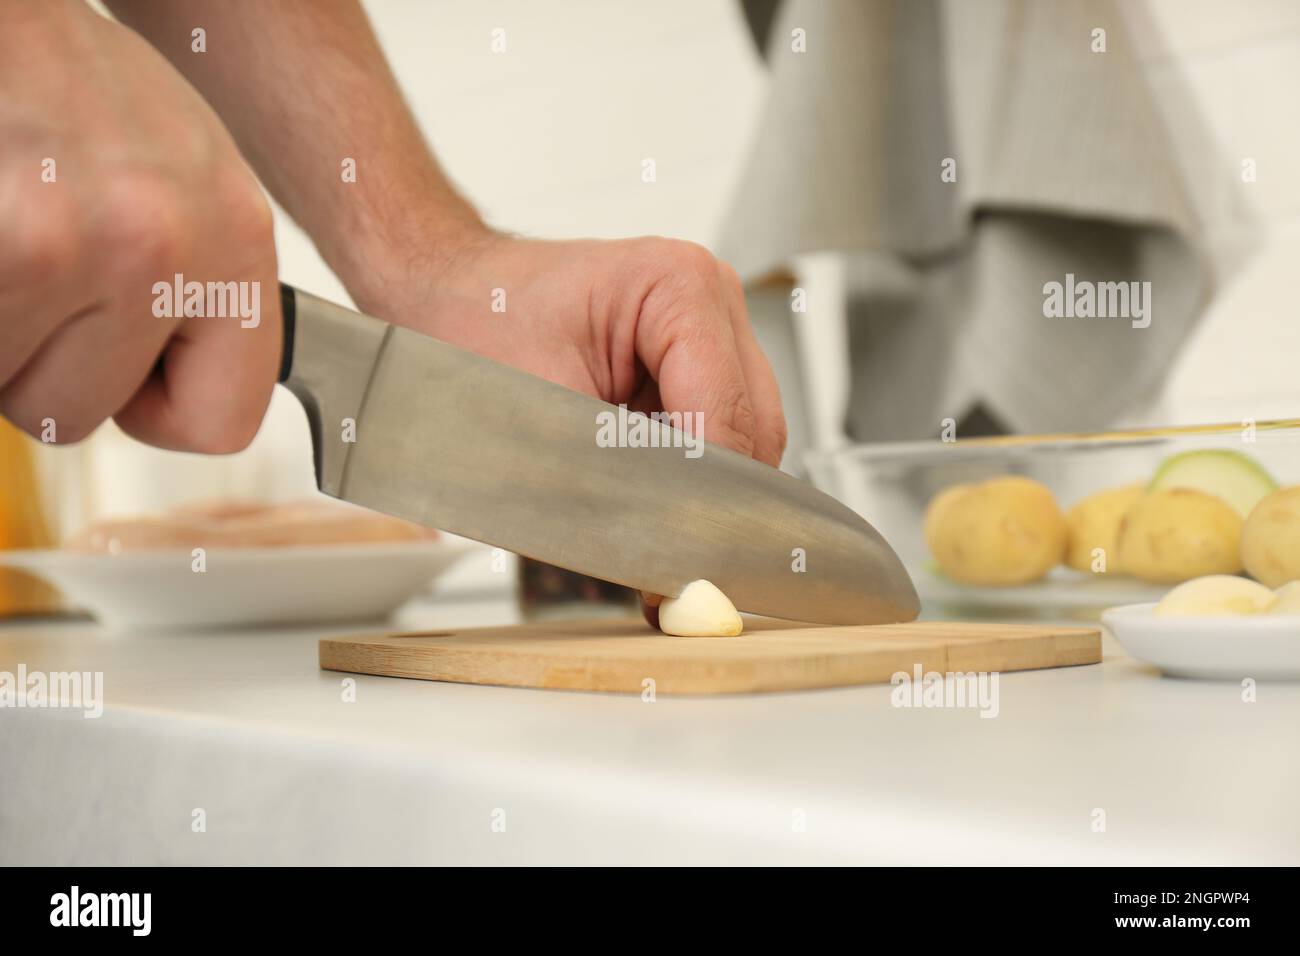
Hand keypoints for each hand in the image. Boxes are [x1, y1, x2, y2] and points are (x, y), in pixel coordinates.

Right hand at [0, 0, 278, 450]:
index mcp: (235, 236)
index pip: (223, 422)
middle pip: (80, 415)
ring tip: (10, 231)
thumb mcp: (185, 179)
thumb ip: (199, 286)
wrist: (11, 19)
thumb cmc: (77, 84)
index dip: (159, 410)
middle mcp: (161, 244)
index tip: (134, 376)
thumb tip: (185, 386)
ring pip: (6, 387)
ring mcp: (66, 244)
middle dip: (41, 362)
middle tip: (37, 265)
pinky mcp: (5, 243)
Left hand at [351, 230, 787, 625]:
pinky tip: (644, 501)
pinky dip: (687, 478)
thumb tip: (656, 562)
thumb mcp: (536, 413)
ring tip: (649, 536)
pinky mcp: (695, 364)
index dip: (707, 501)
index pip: (728, 417)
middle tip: (670, 573)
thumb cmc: (475, 323)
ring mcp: (710, 331)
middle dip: (712, 504)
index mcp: (680, 287)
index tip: (687, 565)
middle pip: (754, 433)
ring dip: (701, 493)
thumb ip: (607, 485)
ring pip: (746, 442)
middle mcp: (710, 300)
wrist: (449, 294)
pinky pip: (717, 437)